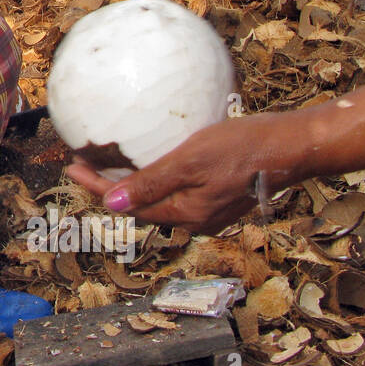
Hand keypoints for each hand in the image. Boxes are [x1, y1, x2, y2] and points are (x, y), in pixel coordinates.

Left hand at [64, 115, 279, 234]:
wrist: (293, 146)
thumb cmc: (242, 149)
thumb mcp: (190, 162)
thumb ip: (151, 184)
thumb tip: (110, 203)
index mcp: (186, 215)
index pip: (128, 205)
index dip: (96, 188)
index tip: (71, 168)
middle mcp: (196, 219)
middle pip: (140, 205)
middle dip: (108, 186)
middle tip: (82, 164)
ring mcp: (209, 209)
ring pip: (158, 198)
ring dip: (130, 182)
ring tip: (107, 163)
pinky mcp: (219, 194)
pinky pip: (176, 189)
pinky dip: (155, 176)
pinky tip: (149, 159)